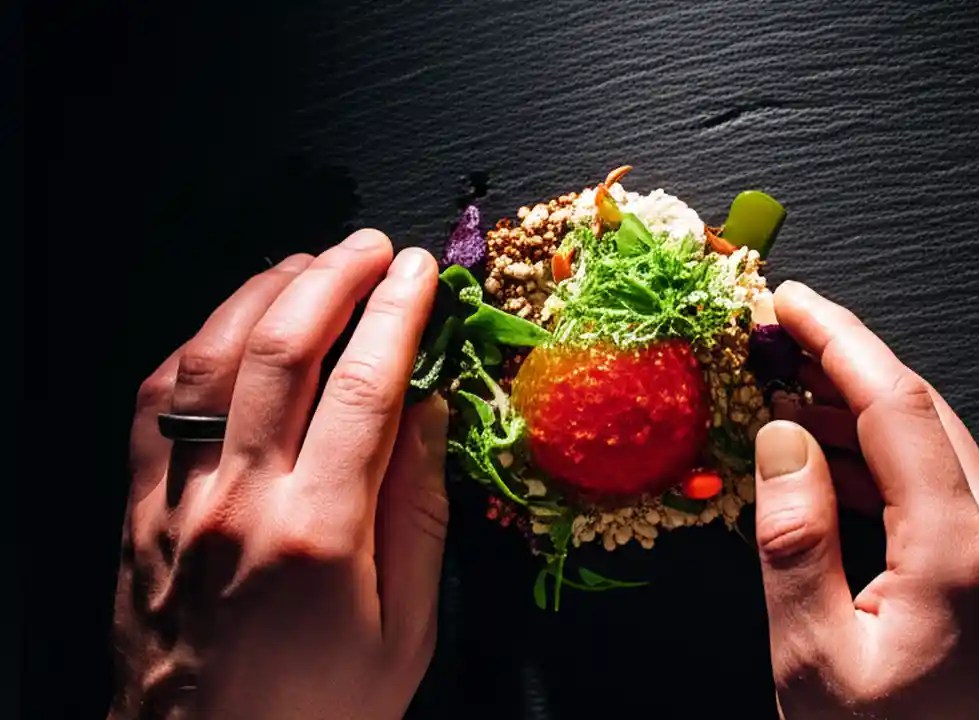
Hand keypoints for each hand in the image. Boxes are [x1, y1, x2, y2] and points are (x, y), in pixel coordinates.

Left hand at [112, 230, 447, 718]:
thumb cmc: (320, 709)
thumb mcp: (405, 629)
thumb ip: (419, 512)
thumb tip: (429, 411)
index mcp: (320, 534)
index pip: (366, 387)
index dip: (399, 314)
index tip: (422, 272)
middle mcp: (241, 501)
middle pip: (284, 350)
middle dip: (334, 278)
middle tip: (373, 247)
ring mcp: (177, 501)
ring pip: (212, 360)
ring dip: (263, 293)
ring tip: (307, 262)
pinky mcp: (138, 510)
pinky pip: (155, 404)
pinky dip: (195, 347)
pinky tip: (229, 325)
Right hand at [754, 282, 978, 719]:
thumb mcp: (815, 659)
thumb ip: (796, 541)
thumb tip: (781, 442)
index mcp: (960, 549)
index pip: (895, 404)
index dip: (837, 339)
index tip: (789, 301)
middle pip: (920, 412)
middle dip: (843, 363)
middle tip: (774, 340)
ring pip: (929, 444)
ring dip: (855, 412)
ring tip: (784, 394)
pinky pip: (936, 486)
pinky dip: (877, 460)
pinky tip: (826, 463)